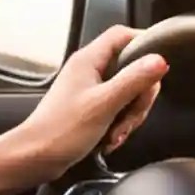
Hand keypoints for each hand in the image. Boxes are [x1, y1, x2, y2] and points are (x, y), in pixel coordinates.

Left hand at [0, 26, 167, 194]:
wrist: (34, 158)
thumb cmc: (61, 131)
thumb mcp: (104, 104)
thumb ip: (134, 80)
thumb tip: (160, 60)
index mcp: (89, 60)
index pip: (123, 36)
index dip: (144, 44)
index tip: (159, 67)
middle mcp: (90, 70)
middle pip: (132, 69)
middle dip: (139, 96)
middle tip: (131, 115)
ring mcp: (90, 90)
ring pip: (128, 93)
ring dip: (129, 116)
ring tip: (116, 134)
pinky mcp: (91, 108)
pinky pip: (117, 110)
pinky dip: (119, 125)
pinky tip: (111, 140)